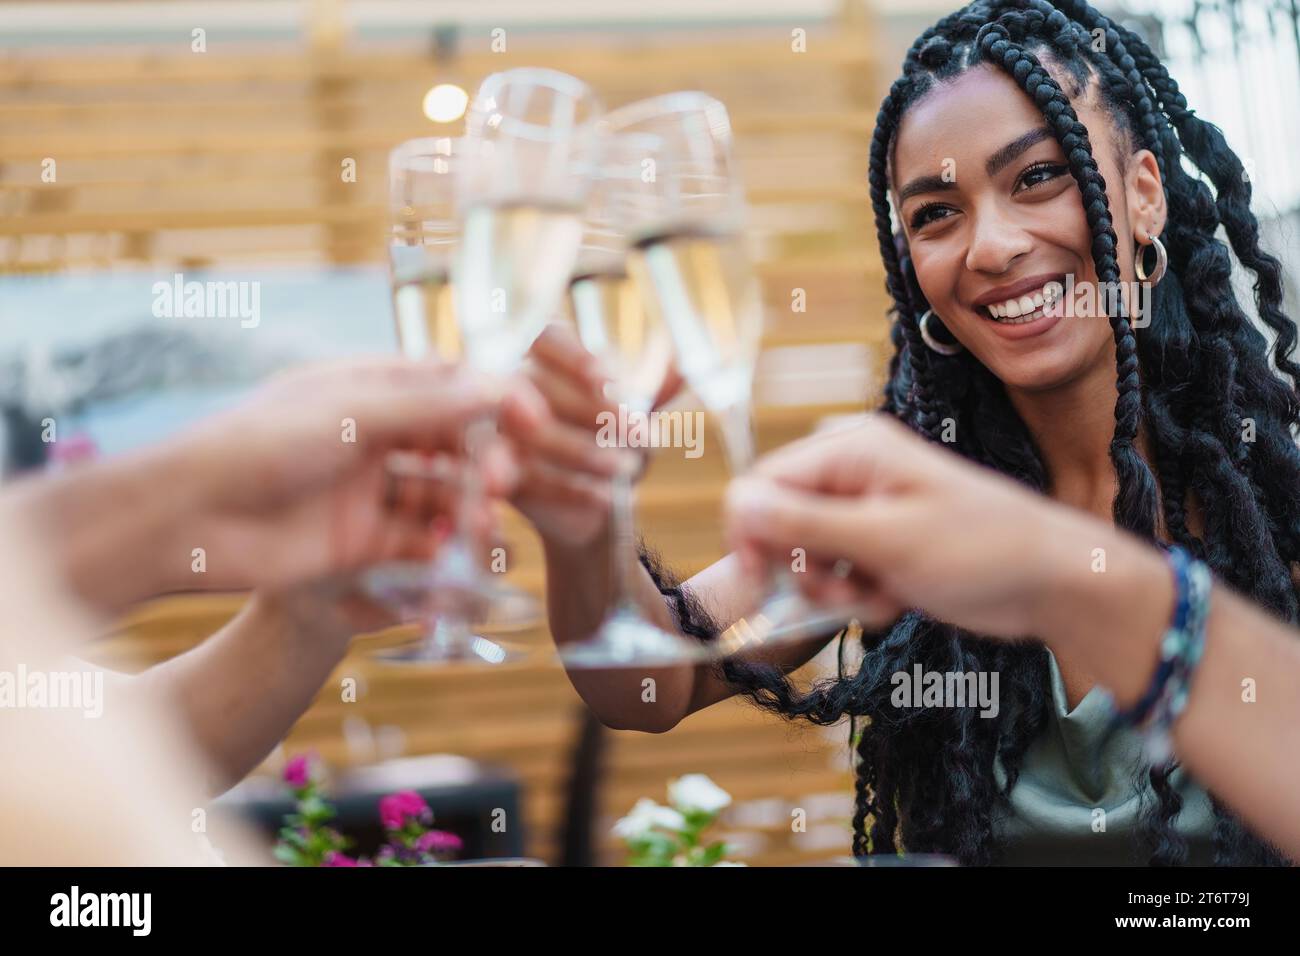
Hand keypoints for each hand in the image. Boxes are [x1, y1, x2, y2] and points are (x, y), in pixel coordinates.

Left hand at [179, 357, 545, 590]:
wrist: (188, 520)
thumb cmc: (258, 443)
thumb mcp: (351, 412)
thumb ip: (428, 405)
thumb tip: (499, 387)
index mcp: (369, 389)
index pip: (450, 386)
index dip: (496, 400)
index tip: (535, 418)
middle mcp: (375, 437)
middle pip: (455, 443)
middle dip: (487, 460)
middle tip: (505, 480)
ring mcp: (370, 491)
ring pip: (443, 495)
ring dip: (470, 507)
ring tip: (482, 524)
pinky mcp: (363, 543)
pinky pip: (419, 543)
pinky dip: (442, 547)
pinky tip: (452, 553)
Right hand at [501, 322, 640, 546]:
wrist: (591, 510)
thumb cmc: (613, 450)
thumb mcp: (638, 420)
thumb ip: (653, 391)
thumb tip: (680, 365)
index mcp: (543, 359)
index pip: (547, 339)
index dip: (576, 357)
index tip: (610, 382)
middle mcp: (508, 386)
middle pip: (541, 383)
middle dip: (598, 411)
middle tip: (642, 436)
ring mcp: (493, 430)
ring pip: (533, 430)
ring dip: (587, 451)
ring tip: (628, 469)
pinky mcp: (491, 476)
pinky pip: (527, 477)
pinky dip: (571, 489)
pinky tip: (606, 497)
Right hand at [724, 413, 1118, 637]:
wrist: (1056, 583)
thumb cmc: (983, 550)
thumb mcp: (886, 538)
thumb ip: (805, 521)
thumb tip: (736, 503)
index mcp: (850, 449)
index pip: (760, 485)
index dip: (753, 536)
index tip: (766, 584)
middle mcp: (852, 471)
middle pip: (780, 522)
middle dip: (806, 569)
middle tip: (848, 590)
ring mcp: (867, 508)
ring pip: (807, 556)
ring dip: (836, 589)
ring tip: (883, 594)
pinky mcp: (882, 543)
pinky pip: (840, 573)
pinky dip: (861, 595)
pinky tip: (899, 597)